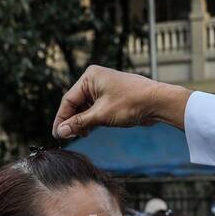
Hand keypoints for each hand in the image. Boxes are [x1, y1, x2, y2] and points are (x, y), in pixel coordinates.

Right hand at [52, 66, 190, 139]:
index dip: (61, 118)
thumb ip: (79, 123)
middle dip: (71, 121)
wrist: (157, 102)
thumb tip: (60, 131)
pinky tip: (87, 132)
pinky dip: (91, 121)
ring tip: (79, 136)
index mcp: (90, 77)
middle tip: (66, 138)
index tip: (56, 134)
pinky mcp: (111, 99)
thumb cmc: (131, 103)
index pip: (68, 100)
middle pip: (76, 104)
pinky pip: (95, 111)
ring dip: (81, 123)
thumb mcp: (101, 115)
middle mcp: (95, 81)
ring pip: (85, 109)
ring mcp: (104, 90)